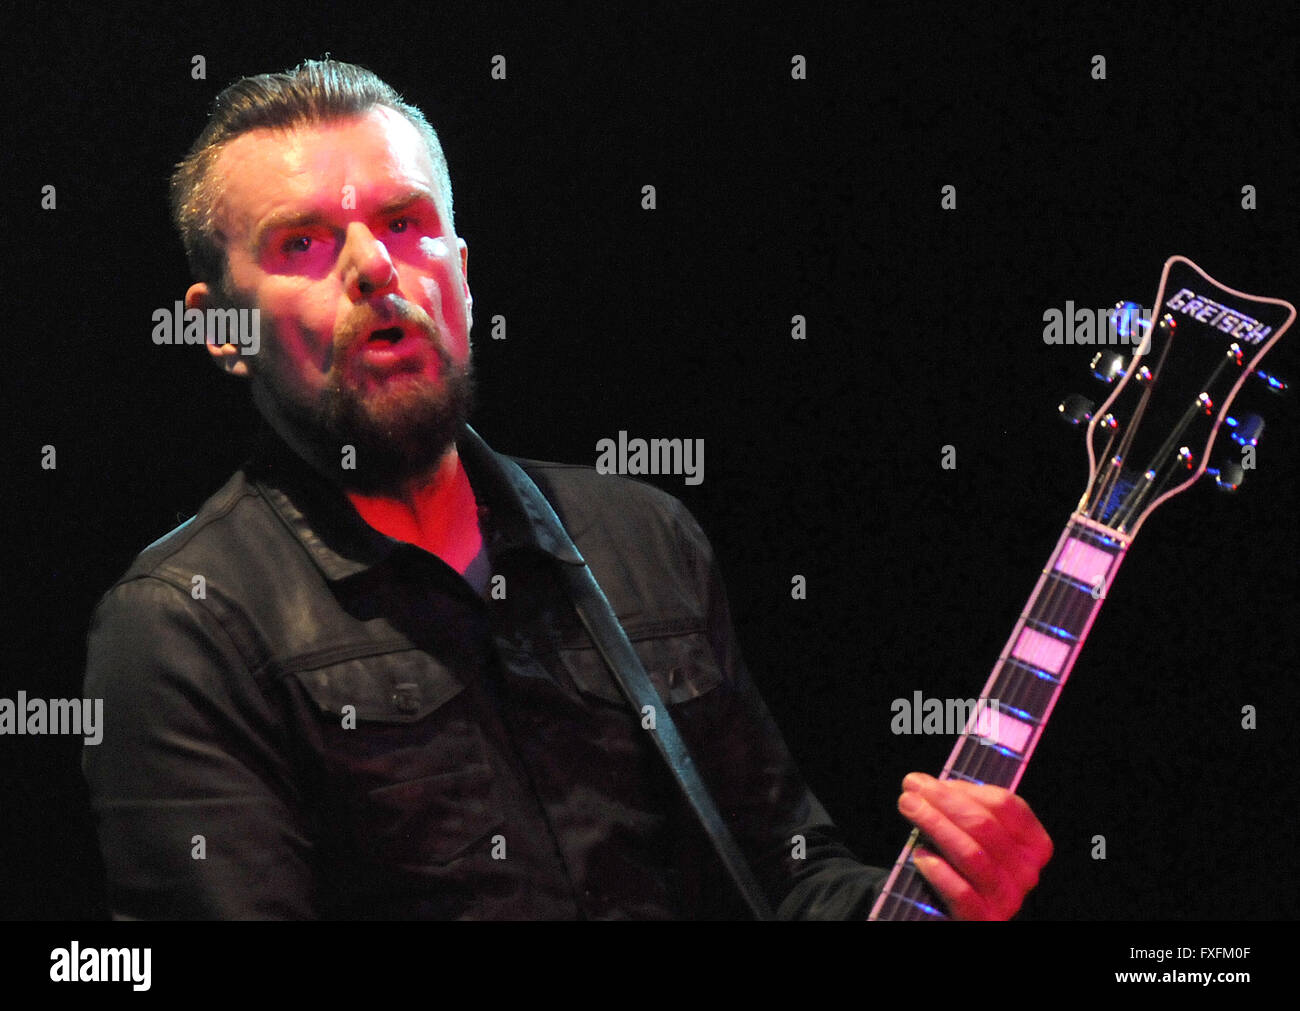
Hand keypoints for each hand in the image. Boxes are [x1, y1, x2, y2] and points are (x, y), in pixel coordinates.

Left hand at [896, 772, 1052, 919]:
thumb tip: (922, 783)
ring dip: (935, 826)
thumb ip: (958, 807)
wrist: (952, 912)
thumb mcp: (970, 832)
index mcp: (1033, 843)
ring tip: (908, 809)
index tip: (924, 782)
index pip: (1004, 805)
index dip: (962, 789)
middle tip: (910, 791)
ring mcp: (1008, 900)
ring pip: (972, 855)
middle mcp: (1027, 872)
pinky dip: (939, 872)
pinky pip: (962, 894)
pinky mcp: (985, 921)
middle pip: (985, 826)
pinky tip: (920, 855)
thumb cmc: (962, 864)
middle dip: (943, 803)